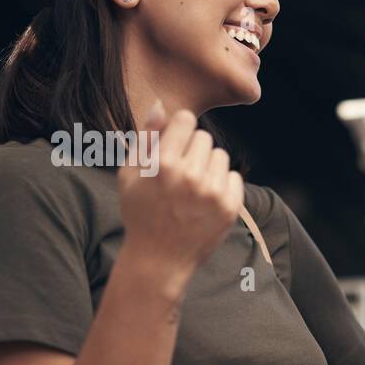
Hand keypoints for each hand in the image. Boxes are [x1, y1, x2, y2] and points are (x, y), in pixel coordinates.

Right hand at [118, 100, 243, 292]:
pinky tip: (205, 200)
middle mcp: (190, 176)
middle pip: (205, 137)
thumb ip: (145, 137)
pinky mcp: (230, 208)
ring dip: (208, 167)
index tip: (174, 146)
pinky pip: (235, 177)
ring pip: (221, 156)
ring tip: (192, 188)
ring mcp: (212, 193)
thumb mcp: (130, 174)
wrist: (159, 260)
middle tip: (180, 174)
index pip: (186, 120)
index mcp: (162, 164)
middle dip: (192, 150)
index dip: (179, 130)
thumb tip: (161, 104)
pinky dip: (223, 185)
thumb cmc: (140, 213)